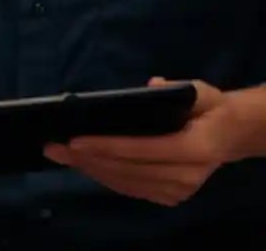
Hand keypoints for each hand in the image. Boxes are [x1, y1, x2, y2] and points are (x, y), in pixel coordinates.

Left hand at [43, 78, 240, 206]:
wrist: (229, 136)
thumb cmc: (208, 109)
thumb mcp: (200, 91)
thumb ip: (178, 88)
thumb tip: (151, 85)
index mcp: (195, 149)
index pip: (142, 150)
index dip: (106, 146)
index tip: (74, 141)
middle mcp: (186, 176)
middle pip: (127, 169)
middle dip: (86, 158)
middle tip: (53, 147)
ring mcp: (178, 191)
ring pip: (124, 182)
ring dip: (89, 168)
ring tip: (59, 154)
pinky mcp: (169, 197)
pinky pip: (129, 188)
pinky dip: (103, 176)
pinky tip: (81, 163)